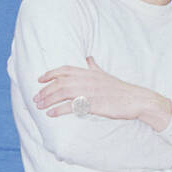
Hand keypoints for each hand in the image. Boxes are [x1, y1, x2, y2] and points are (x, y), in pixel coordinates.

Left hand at [34, 56, 170, 130]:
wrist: (136, 99)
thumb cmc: (120, 89)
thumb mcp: (105, 74)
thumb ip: (94, 67)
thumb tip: (89, 58)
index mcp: (88, 72)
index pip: (64, 69)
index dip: (50, 73)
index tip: (39, 79)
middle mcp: (87, 79)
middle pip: (60, 82)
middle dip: (45, 90)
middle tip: (35, 98)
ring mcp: (89, 91)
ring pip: (62, 93)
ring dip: (48, 99)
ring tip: (39, 106)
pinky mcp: (92, 104)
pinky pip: (71, 106)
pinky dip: (58, 110)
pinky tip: (50, 114)